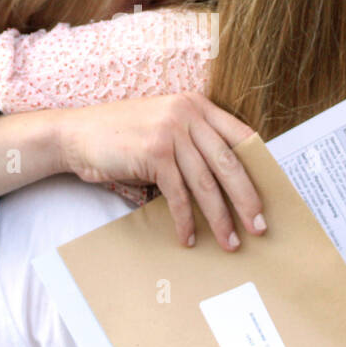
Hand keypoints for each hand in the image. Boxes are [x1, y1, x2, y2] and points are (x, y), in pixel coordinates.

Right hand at [55, 93, 265, 251]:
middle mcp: (187, 114)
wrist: (77, 134)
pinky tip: (188, 237)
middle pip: (229, 163)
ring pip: (206, 183)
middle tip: (260, 226)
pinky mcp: (154, 152)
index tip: (268, 194)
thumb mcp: (163, 127)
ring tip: (230, 241)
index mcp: (196, 105)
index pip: (240, 135)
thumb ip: (192, 141)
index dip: (258, 166)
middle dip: (247, 199)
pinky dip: (185, 220)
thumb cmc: (121, 136)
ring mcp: (171, 132)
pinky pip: (179, 194)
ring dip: (220, 218)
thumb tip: (226, 183)